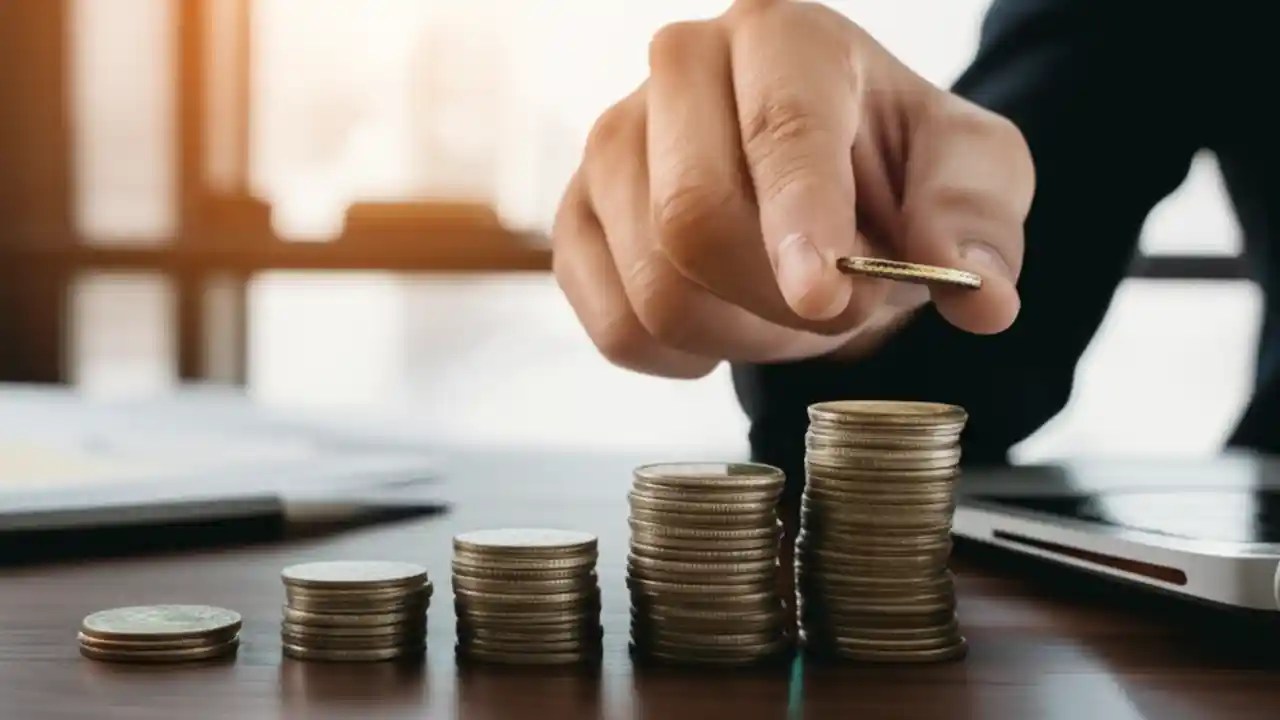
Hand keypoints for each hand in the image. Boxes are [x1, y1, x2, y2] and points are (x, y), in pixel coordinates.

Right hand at [552, 0, 1033, 377]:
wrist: (814, 179)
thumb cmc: (891, 164)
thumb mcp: (970, 172)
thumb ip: (978, 224)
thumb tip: (983, 298)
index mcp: (782, 34)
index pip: (780, 130)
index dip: (801, 224)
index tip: (825, 297)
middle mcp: (678, 67)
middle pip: (692, 218)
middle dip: (778, 302)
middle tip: (838, 313)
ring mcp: (611, 142)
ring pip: (654, 287)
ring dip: (742, 335)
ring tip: (787, 309)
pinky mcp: (576, 217)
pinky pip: (616, 328)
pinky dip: (683, 356)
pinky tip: (725, 322)